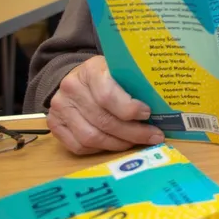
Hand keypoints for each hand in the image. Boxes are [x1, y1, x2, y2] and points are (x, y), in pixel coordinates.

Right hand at [47, 55, 163, 154]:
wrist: (78, 77)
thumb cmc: (107, 74)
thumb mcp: (121, 68)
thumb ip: (135, 82)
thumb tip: (163, 104)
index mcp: (90, 70)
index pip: (108, 95)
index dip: (129, 109)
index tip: (148, 114)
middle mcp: (71, 88)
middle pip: (103, 120)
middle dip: (132, 132)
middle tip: (153, 136)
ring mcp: (59, 108)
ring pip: (91, 137)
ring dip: (118, 144)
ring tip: (136, 142)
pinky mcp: (55, 124)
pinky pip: (79, 146)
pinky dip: (100, 149)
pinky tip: (116, 144)